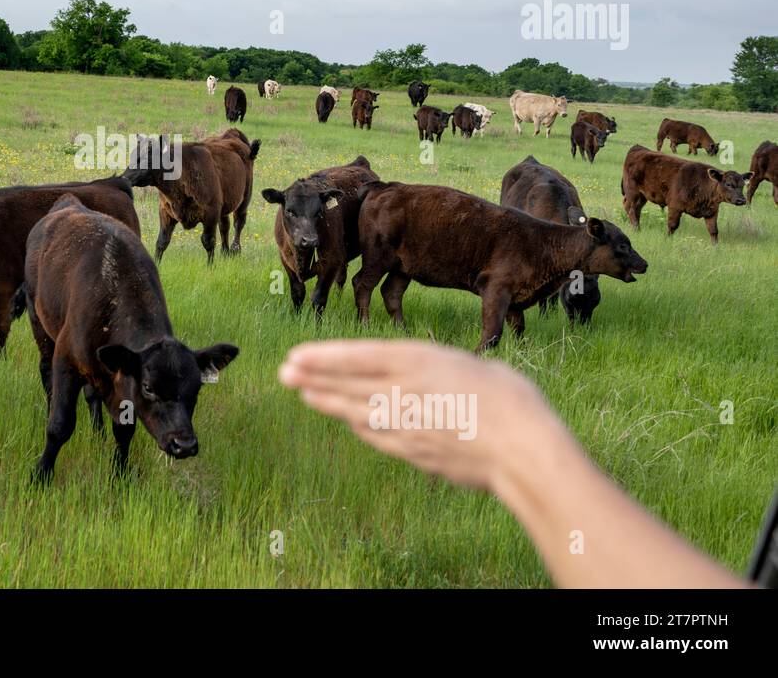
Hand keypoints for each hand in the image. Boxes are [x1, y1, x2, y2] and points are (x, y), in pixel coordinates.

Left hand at [278, 339, 566, 491]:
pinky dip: (358, 426)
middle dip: (312, 378)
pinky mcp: (413, 452)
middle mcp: (403, 392)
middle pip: (346, 384)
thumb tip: (418, 377)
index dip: (324, 357)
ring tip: (303, 394)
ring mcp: (404, 425)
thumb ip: (434, 369)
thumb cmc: (511, 401)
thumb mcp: (468, 366)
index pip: (358, 357)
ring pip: (354, 411)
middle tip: (283, 373)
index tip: (296, 355)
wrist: (523, 452)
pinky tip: (348, 422)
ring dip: (327, 402)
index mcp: (418, 361)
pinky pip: (377, 436)